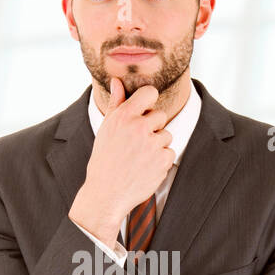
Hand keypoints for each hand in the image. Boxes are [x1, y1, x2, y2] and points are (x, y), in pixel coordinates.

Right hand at [69, 76, 174, 244]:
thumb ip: (116, 103)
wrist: (106, 193)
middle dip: (152, 128)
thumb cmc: (104, 159)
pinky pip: (170, 153)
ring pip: (166, 136)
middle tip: (136, 143)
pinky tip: (145, 167)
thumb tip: (116, 81)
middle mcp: (138, 128)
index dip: (149, 101)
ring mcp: (152, 145)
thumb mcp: (106, 129)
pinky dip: (161, 160)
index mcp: (123, 117)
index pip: (149, 93)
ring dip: (157, 145)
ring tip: (139, 157)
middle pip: (160, 116)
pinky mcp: (163, 161)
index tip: (144, 111)